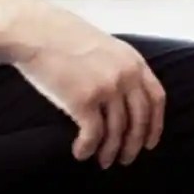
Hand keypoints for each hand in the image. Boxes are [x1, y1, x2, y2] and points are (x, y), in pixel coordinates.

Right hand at [11, 2, 165, 168]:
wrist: (37, 32)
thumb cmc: (65, 39)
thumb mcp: (106, 47)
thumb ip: (121, 68)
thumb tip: (126, 99)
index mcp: (133, 61)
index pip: (156, 99)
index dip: (155, 125)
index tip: (150, 142)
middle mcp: (126, 75)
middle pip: (139, 120)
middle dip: (134, 144)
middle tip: (126, 159)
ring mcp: (106, 88)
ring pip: (117, 131)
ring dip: (111, 151)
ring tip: (103, 161)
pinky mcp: (83, 100)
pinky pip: (93, 135)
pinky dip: (88, 148)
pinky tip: (81, 153)